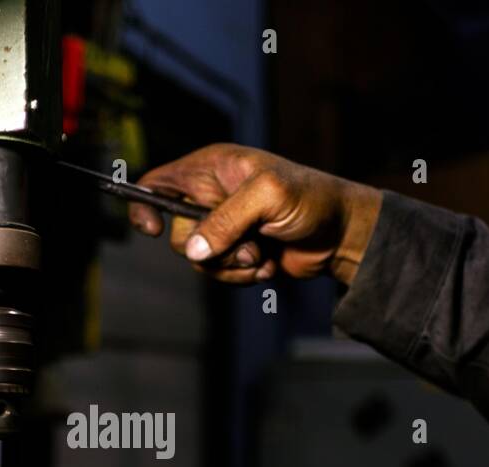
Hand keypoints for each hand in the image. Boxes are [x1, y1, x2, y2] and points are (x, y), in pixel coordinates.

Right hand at [128, 143, 381, 284]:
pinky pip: (219, 274)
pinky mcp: (237, 253)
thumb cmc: (310, 199)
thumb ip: (225, 220)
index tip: (155, 231)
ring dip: (230, 265)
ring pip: (199, 259)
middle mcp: (212, 196)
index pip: (159, 182)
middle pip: (178, 231)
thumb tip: (193, 251)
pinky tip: (269, 263)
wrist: (342, 234)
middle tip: (244, 243)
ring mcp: (224, 227)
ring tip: (261, 254)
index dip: (146, 205)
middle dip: (208, 247)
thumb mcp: (267, 197)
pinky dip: (243, 275)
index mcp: (212, 168)